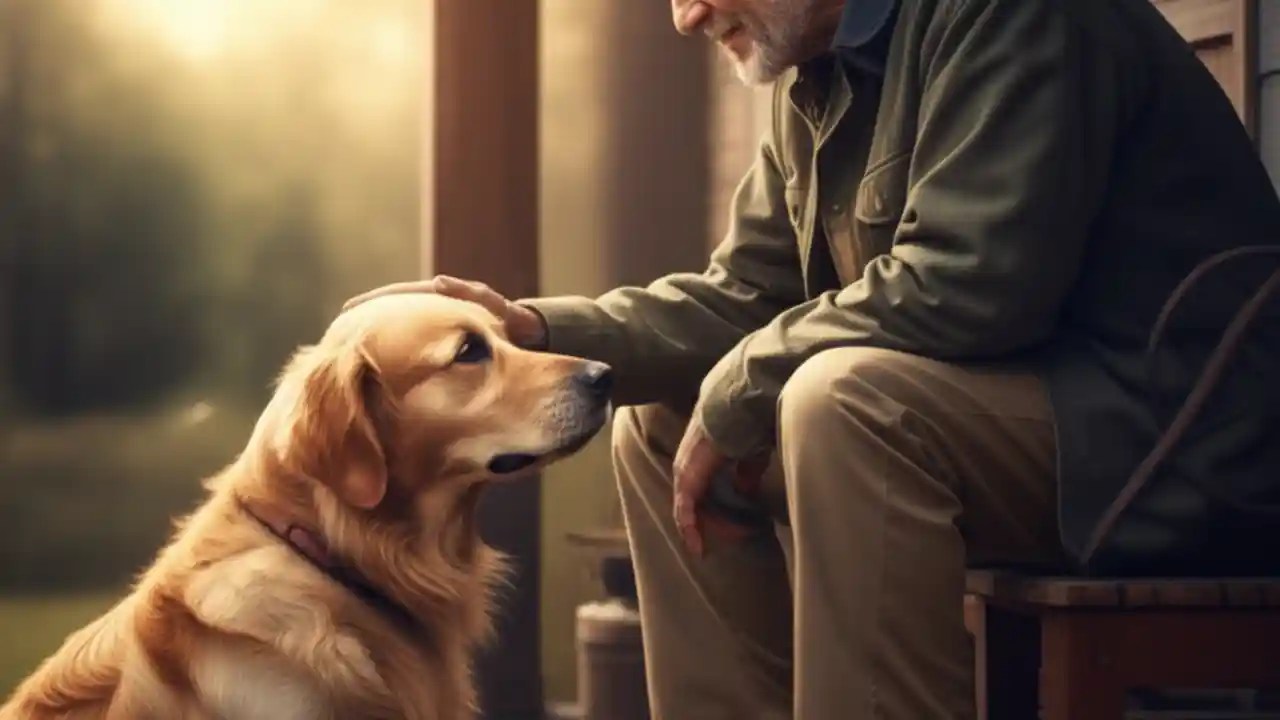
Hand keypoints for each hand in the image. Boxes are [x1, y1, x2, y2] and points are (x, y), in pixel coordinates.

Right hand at [343, 275, 546, 348]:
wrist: (530, 338)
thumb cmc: (514, 319)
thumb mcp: (493, 303)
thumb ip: (470, 293)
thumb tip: (438, 281)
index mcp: (439, 297)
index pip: (395, 295)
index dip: (370, 303)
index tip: (346, 311)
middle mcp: (432, 311)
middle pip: (390, 313)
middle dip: (365, 321)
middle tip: (337, 334)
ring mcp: (436, 330)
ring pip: (399, 335)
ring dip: (377, 341)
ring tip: (351, 354)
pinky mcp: (443, 348)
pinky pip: (414, 351)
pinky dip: (397, 358)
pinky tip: (382, 374)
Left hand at [672, 417, 768, 556]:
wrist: (735, 409)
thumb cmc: (743, 427)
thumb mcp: (749, 456)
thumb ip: (746, 473)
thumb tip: (745, 489)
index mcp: (699, 462)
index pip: (701, 494)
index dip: (716, 513)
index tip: (735, 530)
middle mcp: (686, 468)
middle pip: (696, 506)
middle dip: (719, 524)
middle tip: (742, 534)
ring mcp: (683, 474)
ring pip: (689, 512)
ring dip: (710, 528)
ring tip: (735, 537)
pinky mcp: (685, 479)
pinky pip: (684, 511)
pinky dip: (690, 529)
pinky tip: (698, 546)